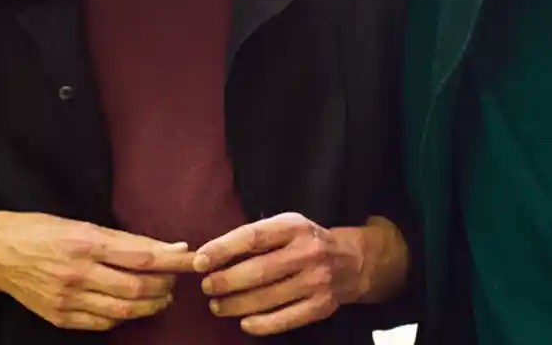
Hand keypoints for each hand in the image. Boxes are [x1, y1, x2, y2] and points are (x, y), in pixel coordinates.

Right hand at [0, 211, 195, 331]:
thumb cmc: (41, 231)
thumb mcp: (82, 224)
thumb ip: (124, 240)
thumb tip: (167, 248)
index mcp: (86, 243)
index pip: (142, 257)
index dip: (173, 261)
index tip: (192, 259)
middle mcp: (78, 273)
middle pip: (138, 287)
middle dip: (165, 285)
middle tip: (175, 279)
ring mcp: (68, 299)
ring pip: (125, 309)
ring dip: (151, 304)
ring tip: (161, 295)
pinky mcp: (60, 317)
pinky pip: (103, 322)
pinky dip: (125, 315)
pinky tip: (132, 306)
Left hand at [195, 213, 369, 335]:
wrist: (352, 261)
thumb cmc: (306, 242)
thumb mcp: (286, 226)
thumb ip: (255, 237)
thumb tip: (210, 255)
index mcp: (295, 226)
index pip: (252, 237)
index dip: (222, 250)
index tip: (199, 261)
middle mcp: (308, 252)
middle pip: (259, 271)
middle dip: (226, 281)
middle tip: (207, 287)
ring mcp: (317, 280)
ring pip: (268, 298)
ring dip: (236, 305)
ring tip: (217, 306)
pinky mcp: (322, 306)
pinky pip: (285, 319)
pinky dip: (261, 324)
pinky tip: (244, 322)